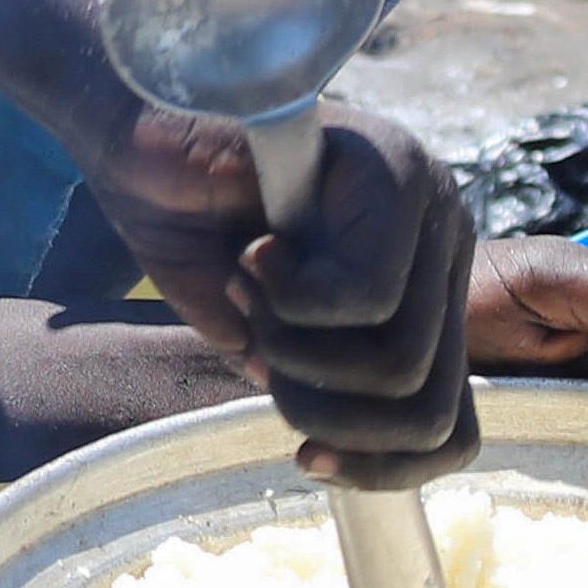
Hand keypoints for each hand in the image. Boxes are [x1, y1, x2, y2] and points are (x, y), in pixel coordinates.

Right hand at [71, 93, 479, 486]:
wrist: (132, 121)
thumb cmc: (188, 219)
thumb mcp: (256, 333)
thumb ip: (312, 384)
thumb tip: (342, 446)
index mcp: (423, 289)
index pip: (455, 424)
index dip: (385, 467)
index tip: (307, 458)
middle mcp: (445, 246)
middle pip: (429, 408)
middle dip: (325, 412)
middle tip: (259, 352)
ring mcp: (431, 204)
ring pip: (400, 360)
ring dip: (297, 353)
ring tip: (248, 290)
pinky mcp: (396, 172)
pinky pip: (367, 297)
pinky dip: (289, 302)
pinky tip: (254, 254)